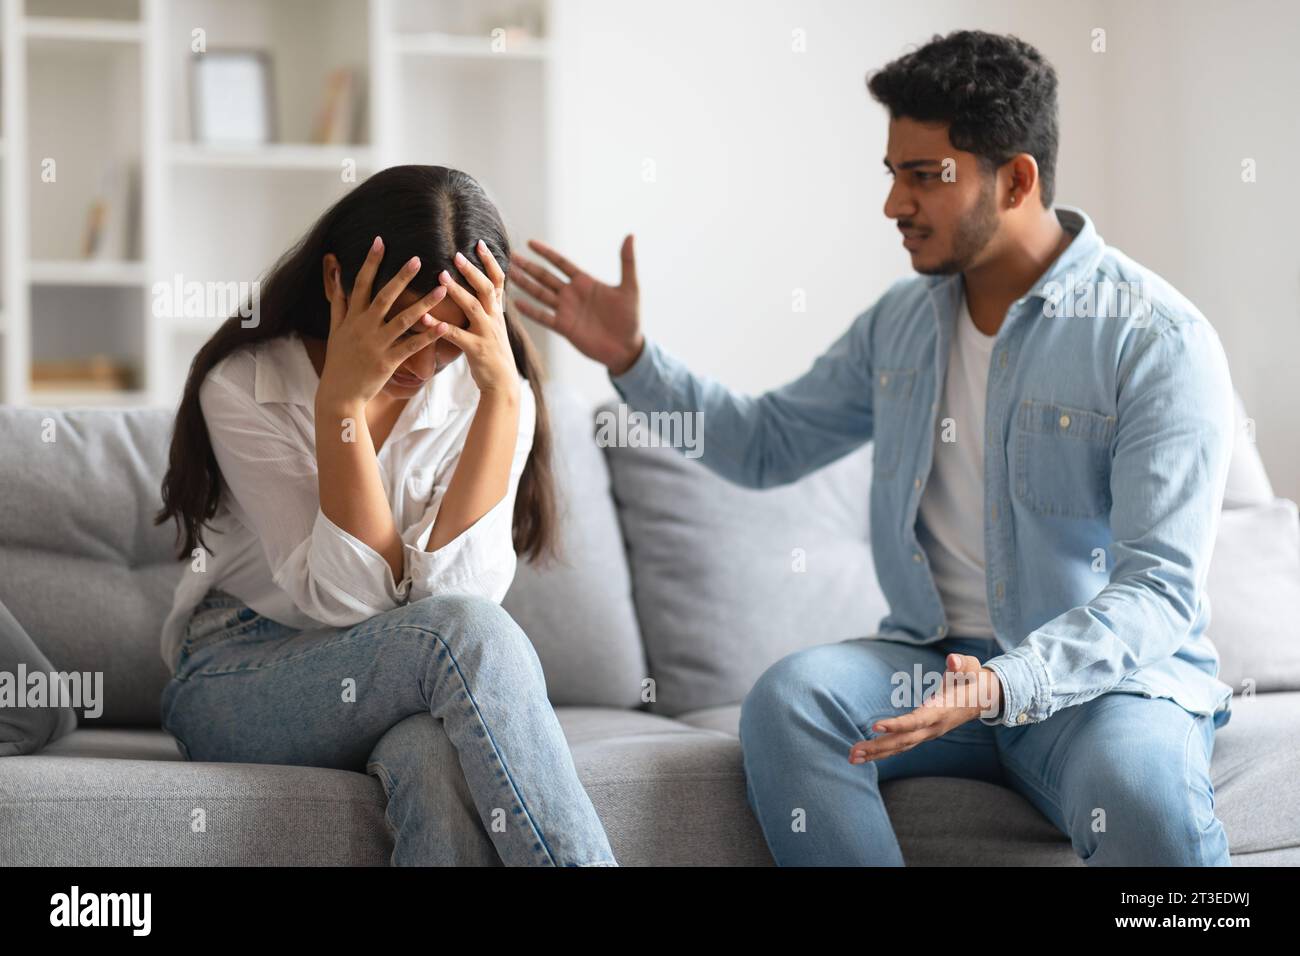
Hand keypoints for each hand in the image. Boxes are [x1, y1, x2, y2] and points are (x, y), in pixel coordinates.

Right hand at [318, 236, 447, 407]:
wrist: (339, 393)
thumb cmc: (339, 359)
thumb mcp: (334, 328)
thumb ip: (338, 299)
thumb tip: (335, 270)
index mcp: (352, 317)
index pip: (362, 283)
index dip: (371, 262)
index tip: (380, 241)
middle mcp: (364, 327)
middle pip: (385, 296)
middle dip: (401, 277)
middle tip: (418, 258)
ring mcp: (377, 344)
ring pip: (404, 320)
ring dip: (424, 303)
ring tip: (443, 289)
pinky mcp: (388, 361)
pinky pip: (411, 346)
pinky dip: (428, 336)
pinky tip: (443, 325)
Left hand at [436, 240, 517, 397]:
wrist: (502, 383)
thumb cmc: (492, 353)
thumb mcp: (492, 326)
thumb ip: (485, 307)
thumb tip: (474, 287)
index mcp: (496, 311)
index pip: (497, 280)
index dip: (490, 261)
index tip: (479, 242)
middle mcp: (494, 318)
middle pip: (485, 288)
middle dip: (471, 270)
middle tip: (456, 254)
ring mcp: (486, 333)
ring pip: (473, 307)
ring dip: (457, 291)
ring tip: (440, 277)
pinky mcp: (477, 350)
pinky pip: (456, 335)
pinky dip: (439, 325)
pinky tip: (424, 317)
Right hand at [510, 234, 643, 374]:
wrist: (626, 348)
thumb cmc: (630, 318)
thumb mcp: (630, 288)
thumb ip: (627, 262)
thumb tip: (630, 236)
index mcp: (585, 282)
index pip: (561, 263)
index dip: (546, 253)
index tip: (531, 243)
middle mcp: (572, 294)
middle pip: (545, 277)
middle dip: (529, 267)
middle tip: (511, 256)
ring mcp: (566, 310)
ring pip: (541, 294)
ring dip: (525, 284)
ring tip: (509, 274)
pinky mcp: (564, 327)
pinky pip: (544, 317)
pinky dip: (531, 311)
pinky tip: (516, 303)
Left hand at [848, 653, 1002, 763]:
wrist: (984, 698)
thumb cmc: (972, 679)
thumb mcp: (971, 667)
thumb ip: (962, 664)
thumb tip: (953, 660)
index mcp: (942, 711)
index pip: (917, 721)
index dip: (898, 725)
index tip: (876, 726)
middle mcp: (933, 727)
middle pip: (903, 741)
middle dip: (878, 747)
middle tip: (853, 752)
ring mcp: (928, 733)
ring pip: (900, 747)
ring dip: (876, 753)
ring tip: (853, 757)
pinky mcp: (923, 734)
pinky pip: (902, 745)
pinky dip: (884, 750)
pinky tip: (866, 754)